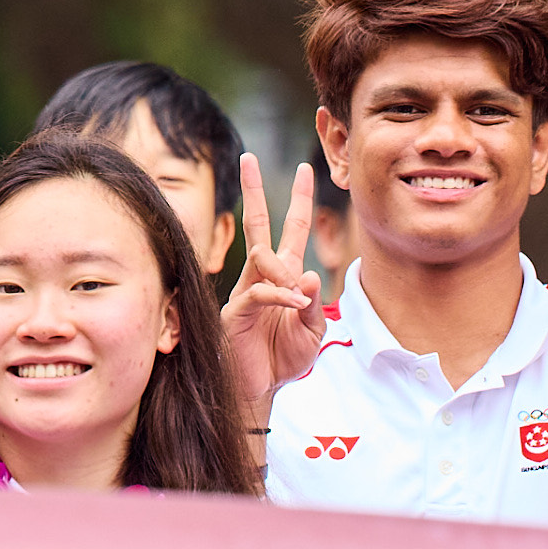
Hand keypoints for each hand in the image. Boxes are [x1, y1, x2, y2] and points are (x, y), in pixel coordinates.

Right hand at [221, 153, 325, 404]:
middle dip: (253, 191)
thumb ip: (313, 303)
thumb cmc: (283, 359)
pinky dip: (279, 297)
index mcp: (283, 276)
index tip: (306, 169)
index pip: (293, 229)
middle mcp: (262, 276)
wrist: (259, 390)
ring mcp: (245, 290)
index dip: (300, 200)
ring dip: (284, 273)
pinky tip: (294, 306)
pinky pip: (257, 291)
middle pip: (257, 224)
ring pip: (260, 258)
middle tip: (248, 157)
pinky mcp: (234, 311)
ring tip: (299, 300)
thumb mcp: (312, 331)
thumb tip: (309, 273)